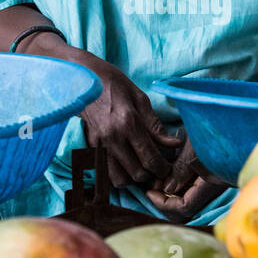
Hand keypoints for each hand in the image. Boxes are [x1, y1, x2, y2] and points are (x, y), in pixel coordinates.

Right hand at [79, 60, 182, 188]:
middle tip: (155, 168)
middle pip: (136, 173)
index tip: (167, 168)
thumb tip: (174, 143)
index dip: (162, 169)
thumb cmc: (115, 85)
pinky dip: (115, 174)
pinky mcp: (89, 146)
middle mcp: (112, 137)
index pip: (150, 158)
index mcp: (128, 123)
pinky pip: (104, 172)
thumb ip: (156, 125)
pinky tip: (123, 166)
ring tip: (139, 169)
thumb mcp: (140, 99)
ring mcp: (98, 143)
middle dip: (150, 175)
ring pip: (118, 179)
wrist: (83, 78)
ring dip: (131, 178)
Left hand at [146, 136, 227, 220]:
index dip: (164, 204)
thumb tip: (167, 189)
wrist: (234, 122)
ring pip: (190, 199)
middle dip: (166, 202)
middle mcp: (215, 188)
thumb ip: (181, 169)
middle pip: (187, 210)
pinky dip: (179, 185)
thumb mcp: (195, 148)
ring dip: (171, 194)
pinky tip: (169, 173)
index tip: (149, 191)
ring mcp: (216, 182)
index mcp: (212, 184)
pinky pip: (193, 189)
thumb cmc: (218, 130)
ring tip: (157, 180)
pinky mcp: (214, 174)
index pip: (184, 208)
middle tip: (150, 188)